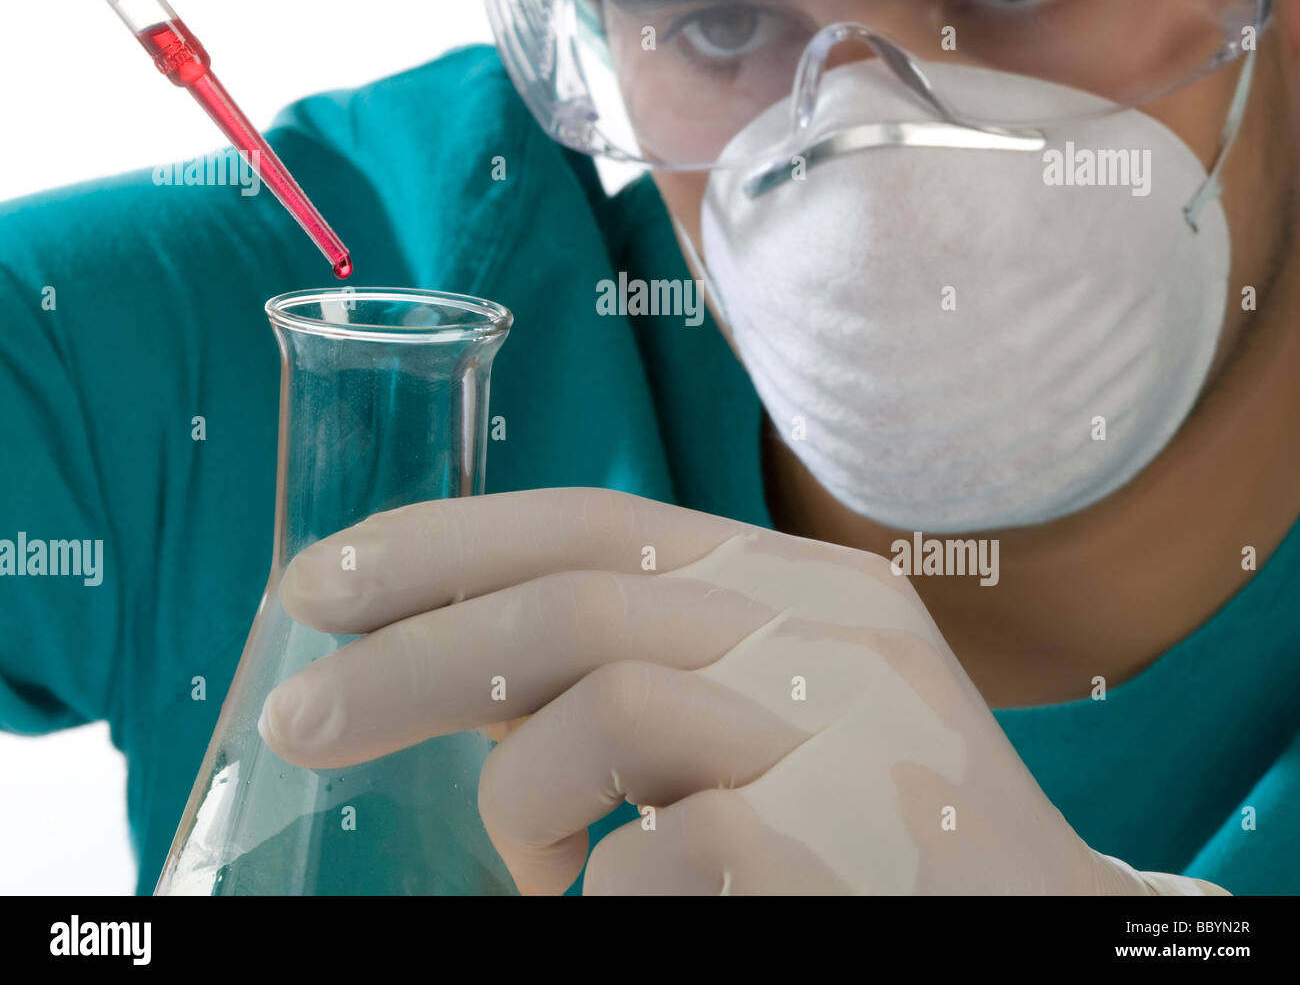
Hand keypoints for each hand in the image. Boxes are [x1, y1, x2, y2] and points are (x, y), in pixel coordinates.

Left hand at [258, 488, 1145, 894]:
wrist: (1056, 929)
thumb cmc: (877, 818)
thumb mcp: (769, 702)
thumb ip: (649, 660)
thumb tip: (461, 661)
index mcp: (794, 582)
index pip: (593, 523)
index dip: (442, 541)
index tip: (319, 582)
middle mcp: (825, 631)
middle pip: (574, 604)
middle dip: (411, 658)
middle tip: (298, 720)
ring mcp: (844, 735)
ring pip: (604, 709)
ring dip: (519, 799)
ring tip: (525, 860)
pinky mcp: (844, 849)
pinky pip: (658, 854)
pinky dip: (601, 888)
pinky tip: (614, 902)